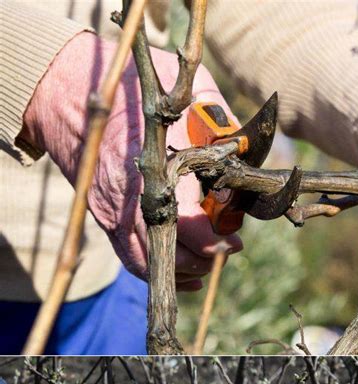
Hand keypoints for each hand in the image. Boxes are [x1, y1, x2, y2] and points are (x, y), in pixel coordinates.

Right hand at [21, 33, 241, 290]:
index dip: (215, 242)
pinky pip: (132, 258)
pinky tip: (184, 276)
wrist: (67, 93)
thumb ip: (217, 116)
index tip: (234, 242)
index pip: (188, 225)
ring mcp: (113, 213)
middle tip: (227, 250)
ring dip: (181, 271)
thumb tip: (244, 147)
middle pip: (170, 252)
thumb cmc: (129, 87)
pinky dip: (157, 272)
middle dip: (202, 259)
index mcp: (154, 167)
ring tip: (206, 265)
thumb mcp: (183, 88)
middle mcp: (130, 198)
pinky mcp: (104, 219)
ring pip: (149, 263)